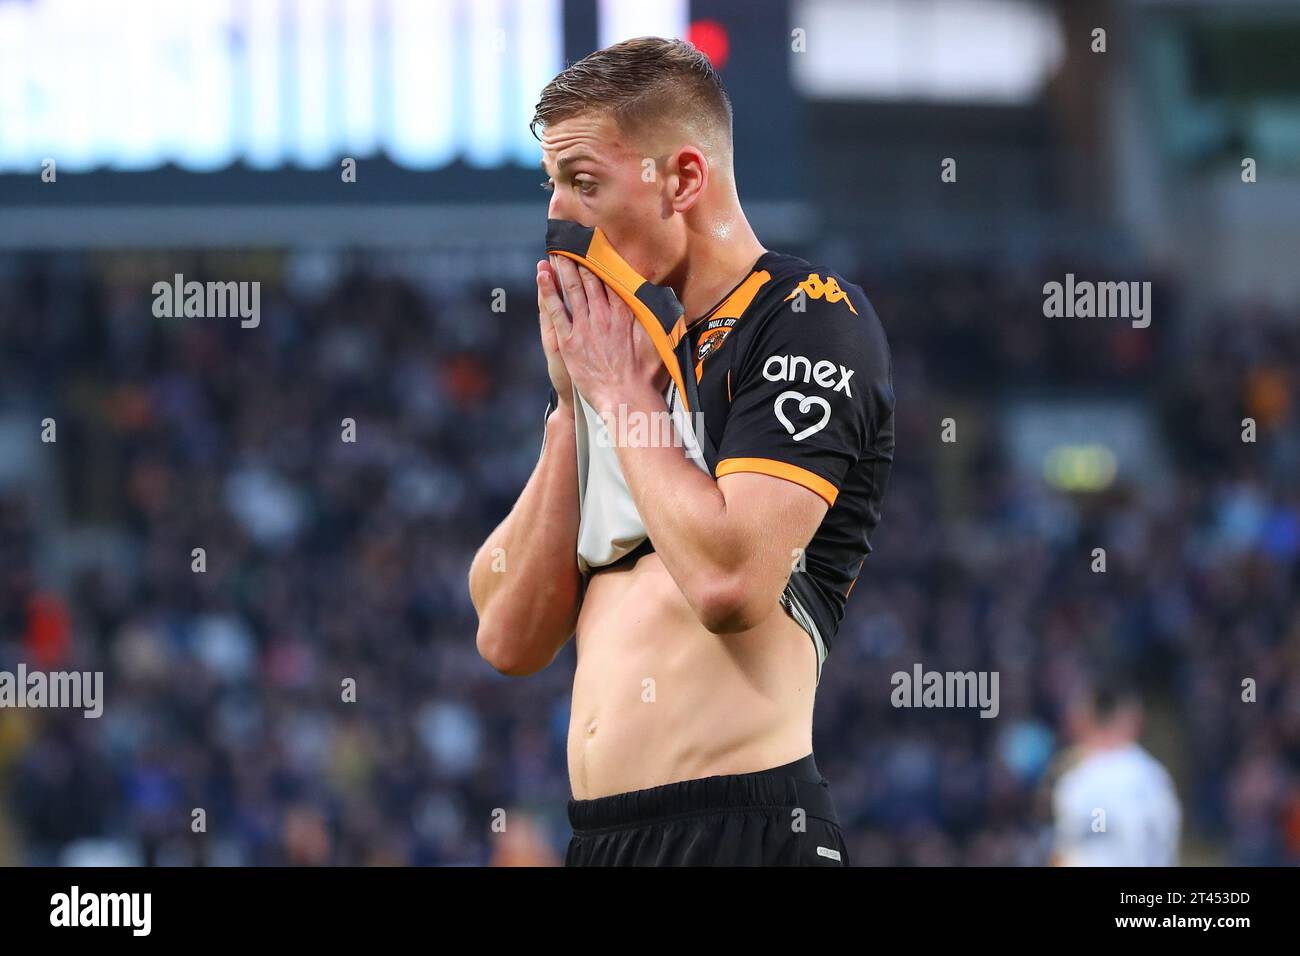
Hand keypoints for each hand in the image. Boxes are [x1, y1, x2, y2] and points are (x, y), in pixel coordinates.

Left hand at [540, 255, 666, 413]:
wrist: (625, 398)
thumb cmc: (643, 377)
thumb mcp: (657, 342)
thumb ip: (655, 319)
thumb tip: (662, 300)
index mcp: (624, 315)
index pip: (611, 282)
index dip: (601, 264)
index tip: (595, 250)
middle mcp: (604, 315)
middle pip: (590, 280)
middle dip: (579, 260)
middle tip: (570, 244)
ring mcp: (585, 327)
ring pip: (572, 289)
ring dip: (562, 268)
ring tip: (555, 252)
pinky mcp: (568, 341)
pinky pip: (555, 310)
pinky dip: (547, 291)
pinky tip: (542, 275)